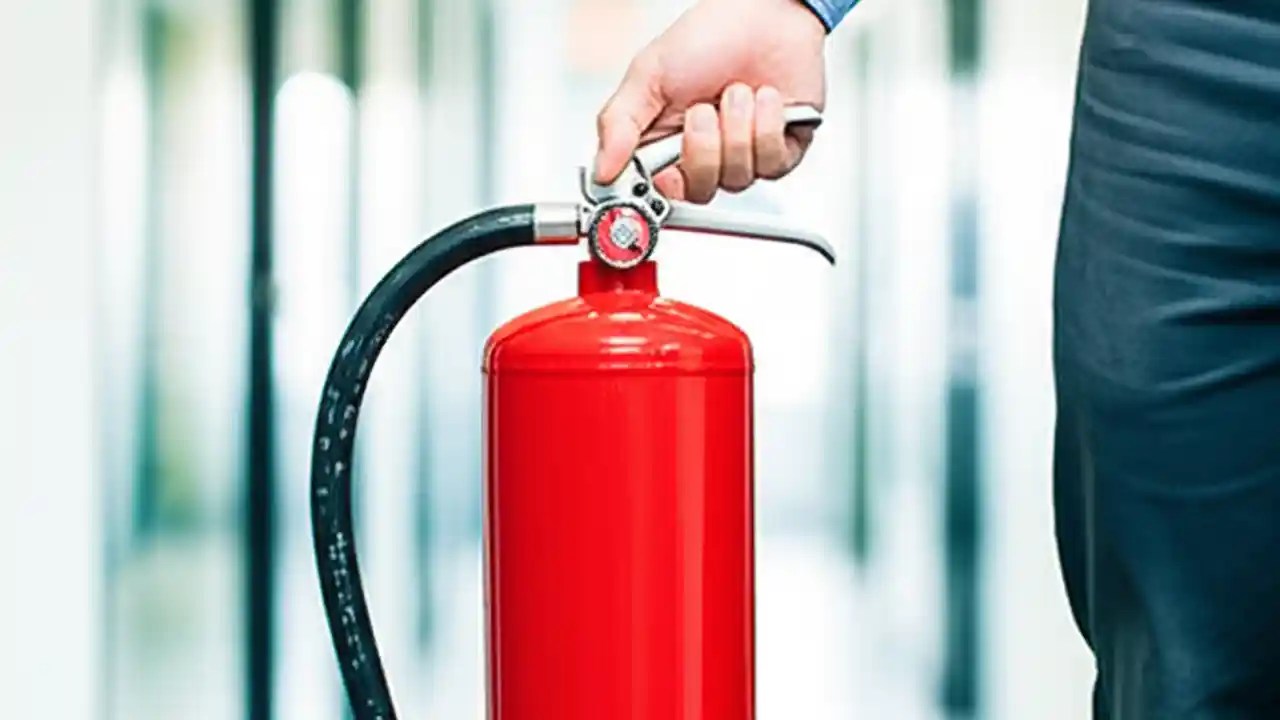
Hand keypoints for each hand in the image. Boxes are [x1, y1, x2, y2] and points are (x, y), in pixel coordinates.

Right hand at [594, 0, 827, 203]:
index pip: (652, 192)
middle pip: (698, 191)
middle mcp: (701, 156)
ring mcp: (741, 157)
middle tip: (703, 110)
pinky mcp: (779, 153)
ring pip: (736, 179)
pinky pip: (772, 164)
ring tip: (736, 92)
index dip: (655, 193)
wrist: (767, 13)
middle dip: (702, 148)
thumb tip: (601, 169)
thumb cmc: (709, 37)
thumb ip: (618, 124)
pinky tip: (765, 99)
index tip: (655, 179)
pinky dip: (767, 126)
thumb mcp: (648, 74)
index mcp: (662, 143)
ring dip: (737, 128)